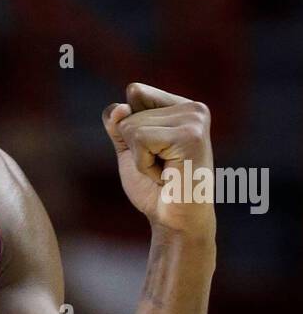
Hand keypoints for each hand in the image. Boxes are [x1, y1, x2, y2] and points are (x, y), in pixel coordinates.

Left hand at [103, 83, 214, 240]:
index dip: (129, 128)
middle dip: (135, 149)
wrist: (175, 222)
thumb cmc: (155, 189)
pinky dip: (144, 165)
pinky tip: (167, 175)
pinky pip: (141, 140)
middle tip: (161, 168)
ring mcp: (194, 119)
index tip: (154, 152)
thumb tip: (120, 108)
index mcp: (181, 106)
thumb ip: (119, 125)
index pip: (135, 92)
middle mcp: (193, 108)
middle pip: (129, 113)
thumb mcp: (130, 150)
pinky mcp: (191, 135)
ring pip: (132, 126)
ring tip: (165, 172)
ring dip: (140, 158)